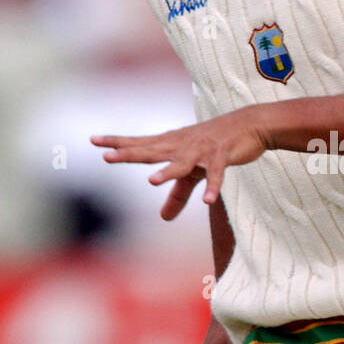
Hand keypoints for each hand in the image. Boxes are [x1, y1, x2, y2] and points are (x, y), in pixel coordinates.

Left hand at [91, 108, 268, 216]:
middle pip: (152, 151)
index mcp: (172, 145)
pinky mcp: (222, 156)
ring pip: (182, 163)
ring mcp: (202, 150)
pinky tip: (208, 200)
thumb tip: (163, 218)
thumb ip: (177, 194)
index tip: (93, 140)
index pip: (140, 143)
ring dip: (168, 171)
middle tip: (107, 156)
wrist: (249, 125)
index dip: (118, 143)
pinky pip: (216, 174)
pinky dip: (213, 186)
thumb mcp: (194, 172)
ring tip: (152, 181)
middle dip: (130, 154)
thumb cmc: (217, 145)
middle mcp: (182, 146)